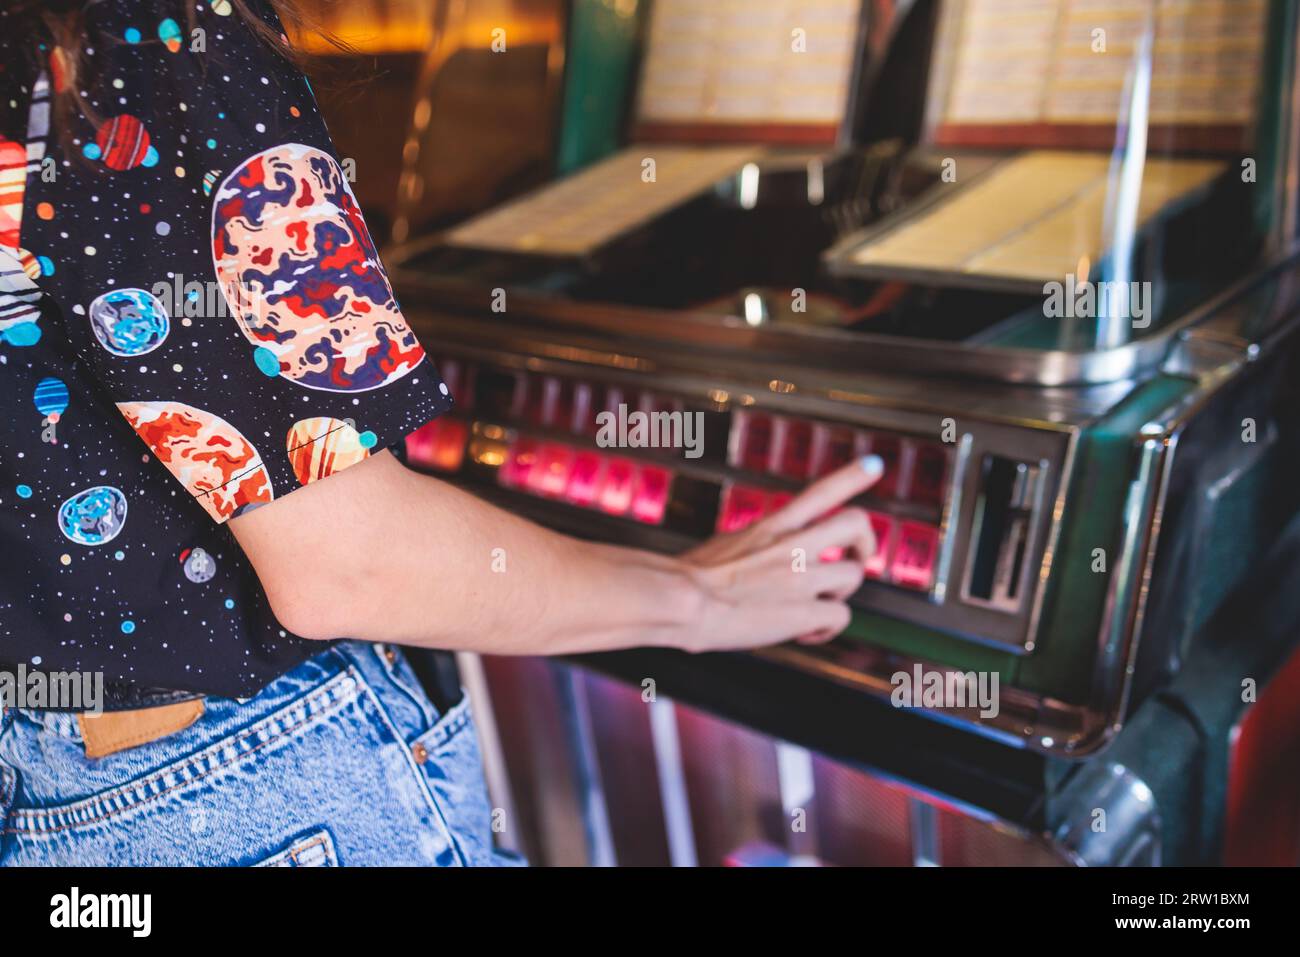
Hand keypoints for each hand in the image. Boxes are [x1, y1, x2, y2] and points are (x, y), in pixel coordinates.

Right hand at [676, 456, 883, 651]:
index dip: (853, 476)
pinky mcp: (804, 611)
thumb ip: (755, 548)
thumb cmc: (688, 581)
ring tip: (818, 605)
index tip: (875, 465)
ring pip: (854, 575)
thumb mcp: (726, 547)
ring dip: (840, 593)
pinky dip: (826, 628)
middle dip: (865, 543)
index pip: (821, 490)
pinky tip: (805, 632)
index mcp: (772, 527)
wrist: (680, 600)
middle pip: (856, 523)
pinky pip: (840, 617)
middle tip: (855, 559)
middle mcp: (793, 545)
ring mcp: (802, 577)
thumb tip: (761, 562)